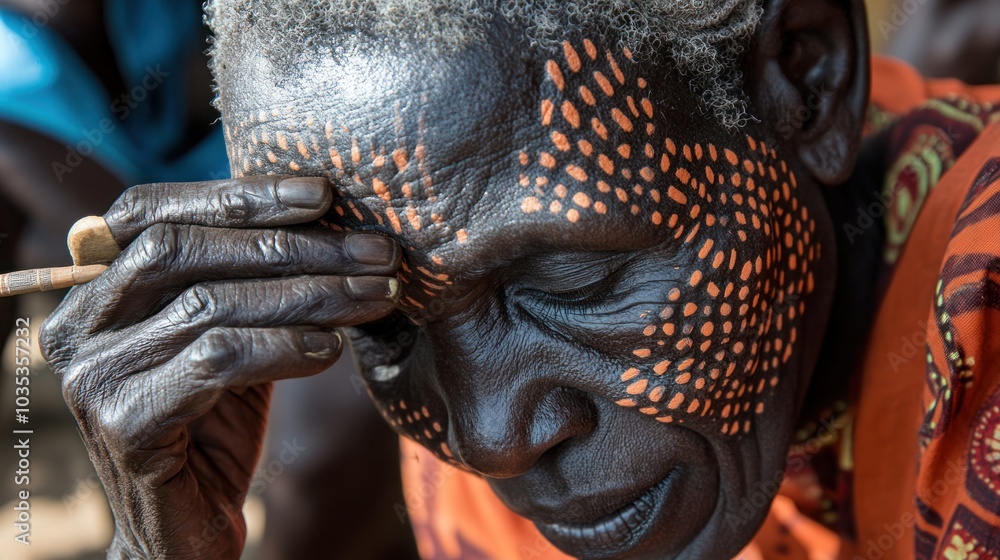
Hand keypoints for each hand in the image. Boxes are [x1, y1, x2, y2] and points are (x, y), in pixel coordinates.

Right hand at [39, 176, 400, 558]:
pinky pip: (216, 361)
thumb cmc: (214, 421)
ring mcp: (94, 377)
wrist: (186, 525)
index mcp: (95, 289)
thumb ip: (249, 283)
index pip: (154, 212)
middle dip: (294, 246)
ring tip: (375, 296)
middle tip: (377, 252)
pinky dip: (283, 347)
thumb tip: (331, 218)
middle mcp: (79, 325)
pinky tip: (332, 349)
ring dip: (310, 295)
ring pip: (211, 304)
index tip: (322, 193)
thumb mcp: (230, 337)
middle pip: (184, 251)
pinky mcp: (125, 424)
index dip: (238, 196)